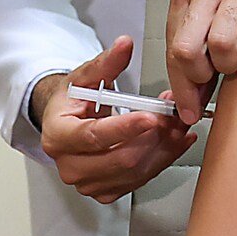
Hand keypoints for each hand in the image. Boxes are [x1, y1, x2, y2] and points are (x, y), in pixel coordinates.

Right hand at [31, 35, 192, 202]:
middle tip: (175, 113)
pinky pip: (140, 180)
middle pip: (120, 158)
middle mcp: (70, 165)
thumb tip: (124, 44)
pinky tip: (176, 140)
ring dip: (164, 147)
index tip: (152, 116)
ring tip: (178, 122)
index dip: (126, 128)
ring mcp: (88, 183)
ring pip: (136, 172)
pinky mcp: (105, 191)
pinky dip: (162, 160)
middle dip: (154, 135)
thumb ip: (106, 62)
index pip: (94, 136)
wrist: (66, 123)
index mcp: (58, 136)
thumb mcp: (85, 76)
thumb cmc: (73, 102)